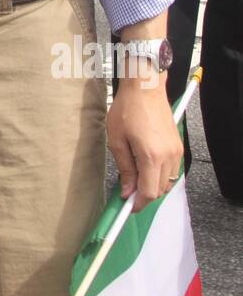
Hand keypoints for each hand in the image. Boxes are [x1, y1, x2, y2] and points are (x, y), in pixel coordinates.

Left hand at [107, 70, 182, 212]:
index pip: (149, 192)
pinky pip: (172, 170)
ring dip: (153, 185)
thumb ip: (124, 168)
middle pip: (160, 190)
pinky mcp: (178, 145)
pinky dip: (160, 175)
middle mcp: (168, 156)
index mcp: (151, 156)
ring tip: (135, 176)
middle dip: (144, 195)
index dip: (138, 203)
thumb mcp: (117, 140)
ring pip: (168, 182)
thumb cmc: (127, 110)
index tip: (127, 206)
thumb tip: (127, 191)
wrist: (144, 88)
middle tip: (128, 191)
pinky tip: (146, 166)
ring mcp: (176, 151)